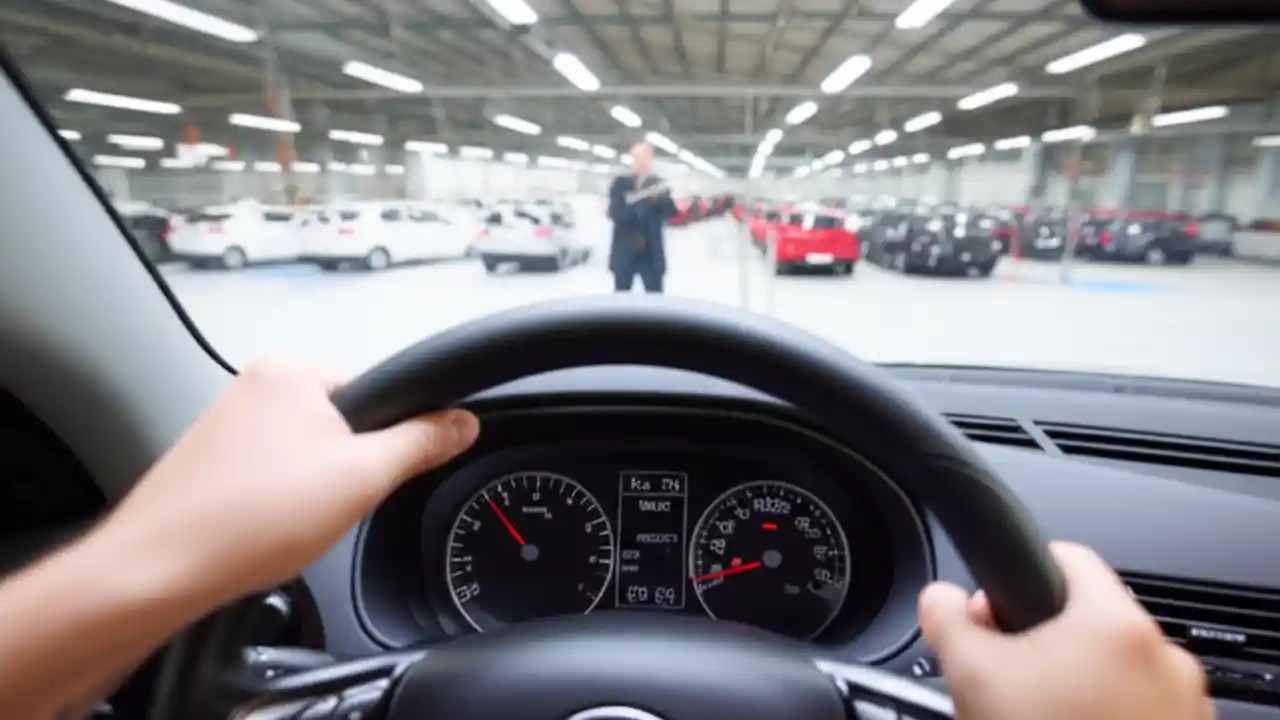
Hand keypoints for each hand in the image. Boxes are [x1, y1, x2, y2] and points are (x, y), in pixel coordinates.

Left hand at [98, 358, 478, 603]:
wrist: (158, 570)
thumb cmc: (250, 517)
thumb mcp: (362, 478)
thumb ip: (421, 443)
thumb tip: (462, 423)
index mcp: (290, 369)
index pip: (376, 391)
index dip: (388, 441)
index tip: (374, 476)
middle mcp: (253, 385)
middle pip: (341, 426)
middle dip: (346, 471)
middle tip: (329, 505)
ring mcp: (226, 424)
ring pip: (306, 456)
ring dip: (312, 492)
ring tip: (288, 522)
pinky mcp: (209, 463)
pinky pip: (271, 477)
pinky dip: (278, 505)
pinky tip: (266, 530)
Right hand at [919, 541, 1210, 719]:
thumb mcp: (971, 675)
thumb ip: (948, 619)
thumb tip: (940, 599)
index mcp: (1115, 623)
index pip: (1066, 557)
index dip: (1018, 575)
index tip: (996, 605)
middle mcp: (1164, 657)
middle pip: (1087, 620)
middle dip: (1040, 642)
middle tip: (1004, 674)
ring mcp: (1182, 704)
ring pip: (1113, 670)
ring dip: (1074, 682)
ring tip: (1035, 715)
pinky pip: (1138, 709)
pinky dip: (1105, 714)